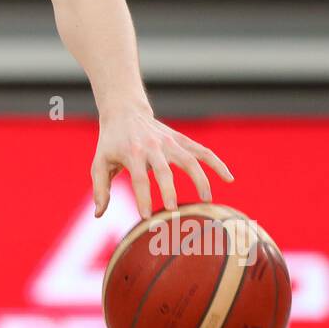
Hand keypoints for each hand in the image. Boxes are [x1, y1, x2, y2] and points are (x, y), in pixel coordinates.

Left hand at [92, 106, 233, 220]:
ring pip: (189, 159)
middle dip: (169, 190)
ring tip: (207, 200)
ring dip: (200, 178)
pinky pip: (202, 151)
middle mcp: (152, 147)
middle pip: (164, 170)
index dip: (142, 197)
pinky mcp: (181, 140)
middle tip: (173, 211)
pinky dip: (217, 163)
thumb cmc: (111, 142)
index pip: (138, 178)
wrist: (124, 111)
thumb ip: (100, 188)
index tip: (146, 216)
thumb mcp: (100, 162)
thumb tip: (99, 215)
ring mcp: (169, 142)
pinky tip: (229, 179)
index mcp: (132, 153)